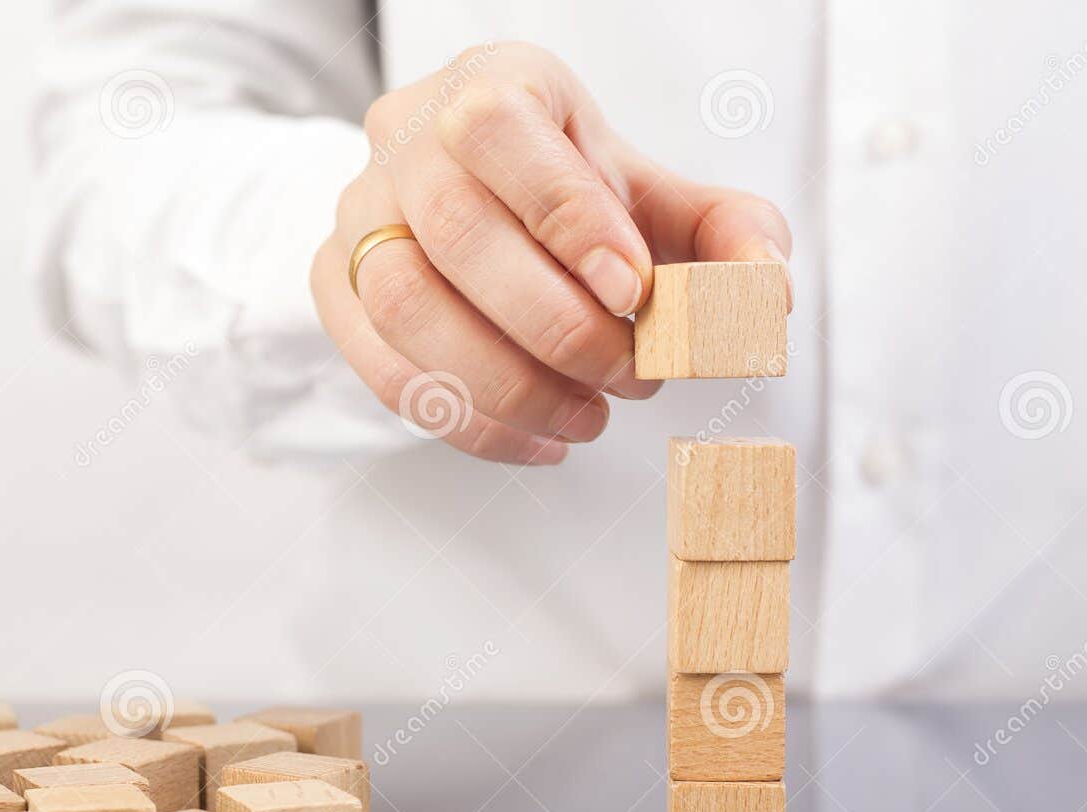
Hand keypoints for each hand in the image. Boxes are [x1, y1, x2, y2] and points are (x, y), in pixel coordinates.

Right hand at [311, 41, 792, 463]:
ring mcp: (358, 215)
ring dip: (506, 384)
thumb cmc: (572, 197)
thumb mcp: (655, 195)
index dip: (567, 218)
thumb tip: (762, 297)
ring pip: (405, 305)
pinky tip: (535, 441)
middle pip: (454, 232)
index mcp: (488, 87)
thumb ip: (725, 233)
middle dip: (553, 325)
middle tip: (630, 377)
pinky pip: (381, 366)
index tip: (635, 293)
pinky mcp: (333, 285)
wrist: (474, 200)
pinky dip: (464, 421)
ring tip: (588, 419)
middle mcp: (404, 141)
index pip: (500, 132)